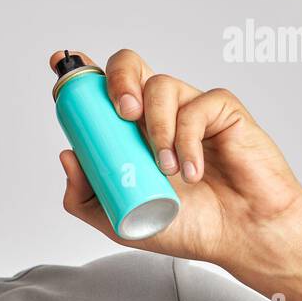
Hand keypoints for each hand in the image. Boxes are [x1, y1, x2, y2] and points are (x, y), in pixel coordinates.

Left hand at [53, 49, 301, 267]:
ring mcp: (188, 109)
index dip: (79, 73)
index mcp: (127, 133)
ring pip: (160, 85)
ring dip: (157, 128)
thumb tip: (68, 155)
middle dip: (117, 80)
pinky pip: (198, 107)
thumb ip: (85, 197)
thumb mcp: (120, 221)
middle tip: (122, 113)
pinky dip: (188, 141)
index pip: (99, 91)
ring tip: (166, 169)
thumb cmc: (190, 226)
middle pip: (128, 65)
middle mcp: (155, 114)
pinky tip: (192, 171)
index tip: (60, 63)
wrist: (241, 237)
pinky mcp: (222, 112)